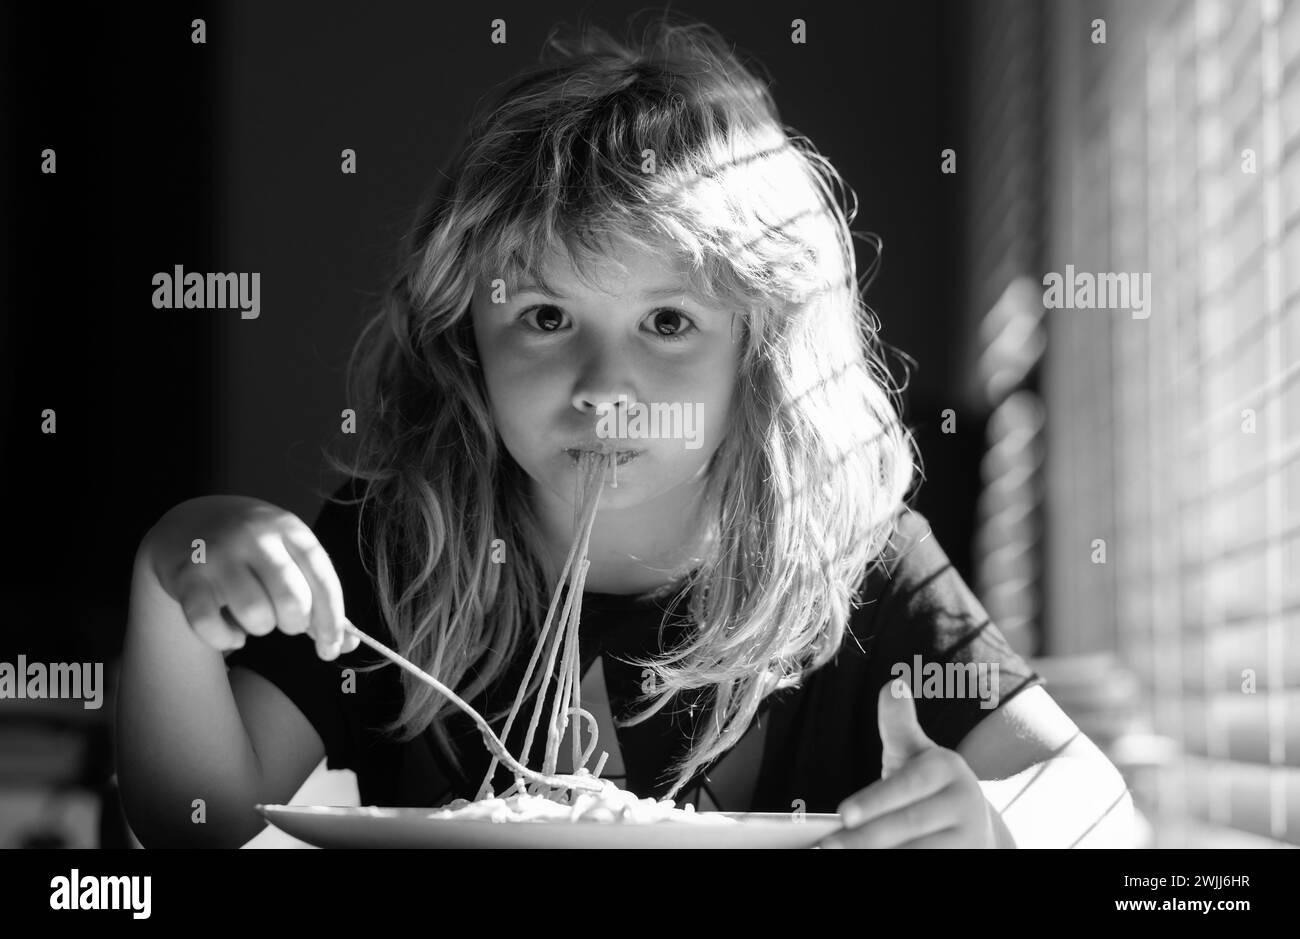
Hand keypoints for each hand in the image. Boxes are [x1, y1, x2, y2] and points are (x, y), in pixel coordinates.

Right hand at [141, 494, 359, 659]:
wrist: (189, 524)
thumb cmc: (253, 550)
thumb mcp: (290, 557)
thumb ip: (318, 596)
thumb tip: (347, 645)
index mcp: (290, 529)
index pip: (323, 581)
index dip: (332, 621)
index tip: (332, 647)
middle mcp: (255, 536)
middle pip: (292, 600)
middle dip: (295, 624)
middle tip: (286, 621)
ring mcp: (218, 554)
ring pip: (255, 614)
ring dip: (260, 628)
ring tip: (256, 618)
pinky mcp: (186, 577)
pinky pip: (209, 625)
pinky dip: (225, 639)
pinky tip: (231, 632)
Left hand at [817, 679, 999, 847]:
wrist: (975, 829)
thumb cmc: (928, 788)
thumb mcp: (915, 755)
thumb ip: (899, 725)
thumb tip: (893, 684)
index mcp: (947, 768)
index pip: (907, 786)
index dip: (874, 801)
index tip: (842, 814)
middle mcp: (965, 804)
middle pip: (908, 825)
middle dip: (865, 838)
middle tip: (828, 846)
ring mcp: (970, 839)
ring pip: (918, 852)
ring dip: (879, 857)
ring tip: (842, 857)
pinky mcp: (970, 860)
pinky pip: (925, 866)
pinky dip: (897, 865)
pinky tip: (870, 865)